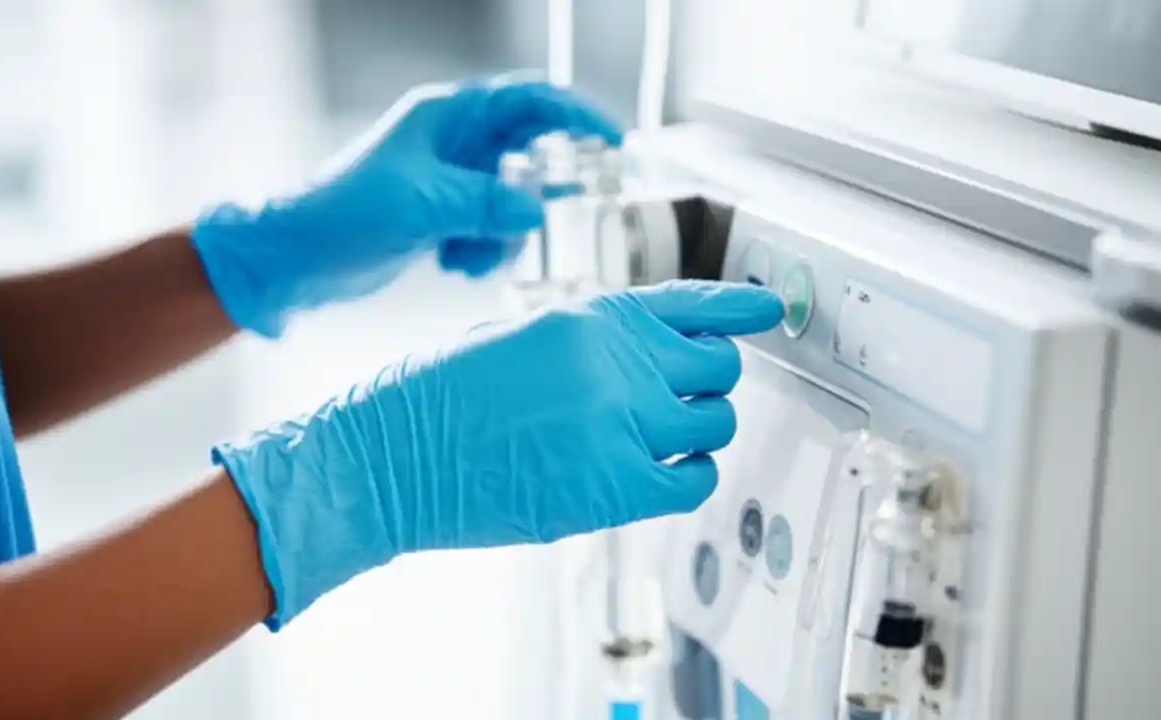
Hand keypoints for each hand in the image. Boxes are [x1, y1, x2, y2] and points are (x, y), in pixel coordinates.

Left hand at [191, 80, 621, 336]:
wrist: (295, 259)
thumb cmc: (341, 214)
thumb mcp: (418, 205)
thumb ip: (482, 203)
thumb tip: (536, 210)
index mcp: (448, 116)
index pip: (528, 100)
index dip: (576, 114)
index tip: (614, 141)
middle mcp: (455, 141)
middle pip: (529, 150)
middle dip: (542, 187)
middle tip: (560, 214)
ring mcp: (451, 179)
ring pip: (514, 197)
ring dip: (504, 233)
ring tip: (467, 255)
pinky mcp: (446, 215)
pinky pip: (492, 227)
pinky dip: (484, 249)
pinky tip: (452, 264)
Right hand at [215, 281, 783, 627]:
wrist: (391, 454)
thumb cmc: (438, 395)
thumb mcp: (521, 337)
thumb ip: (592, 343)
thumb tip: (649, 360)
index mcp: (594, 316)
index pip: (695, 303)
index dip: (741, 308)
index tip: (769, 311)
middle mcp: (620, 362)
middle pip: (720, 367)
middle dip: (707, 382)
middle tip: (680, 398)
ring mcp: (623, 424)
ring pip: (717, 423)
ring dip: (698, 431)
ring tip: (658, 439)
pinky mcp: (616, 487)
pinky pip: (696, 479)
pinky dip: (690, 475)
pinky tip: (661, 472)